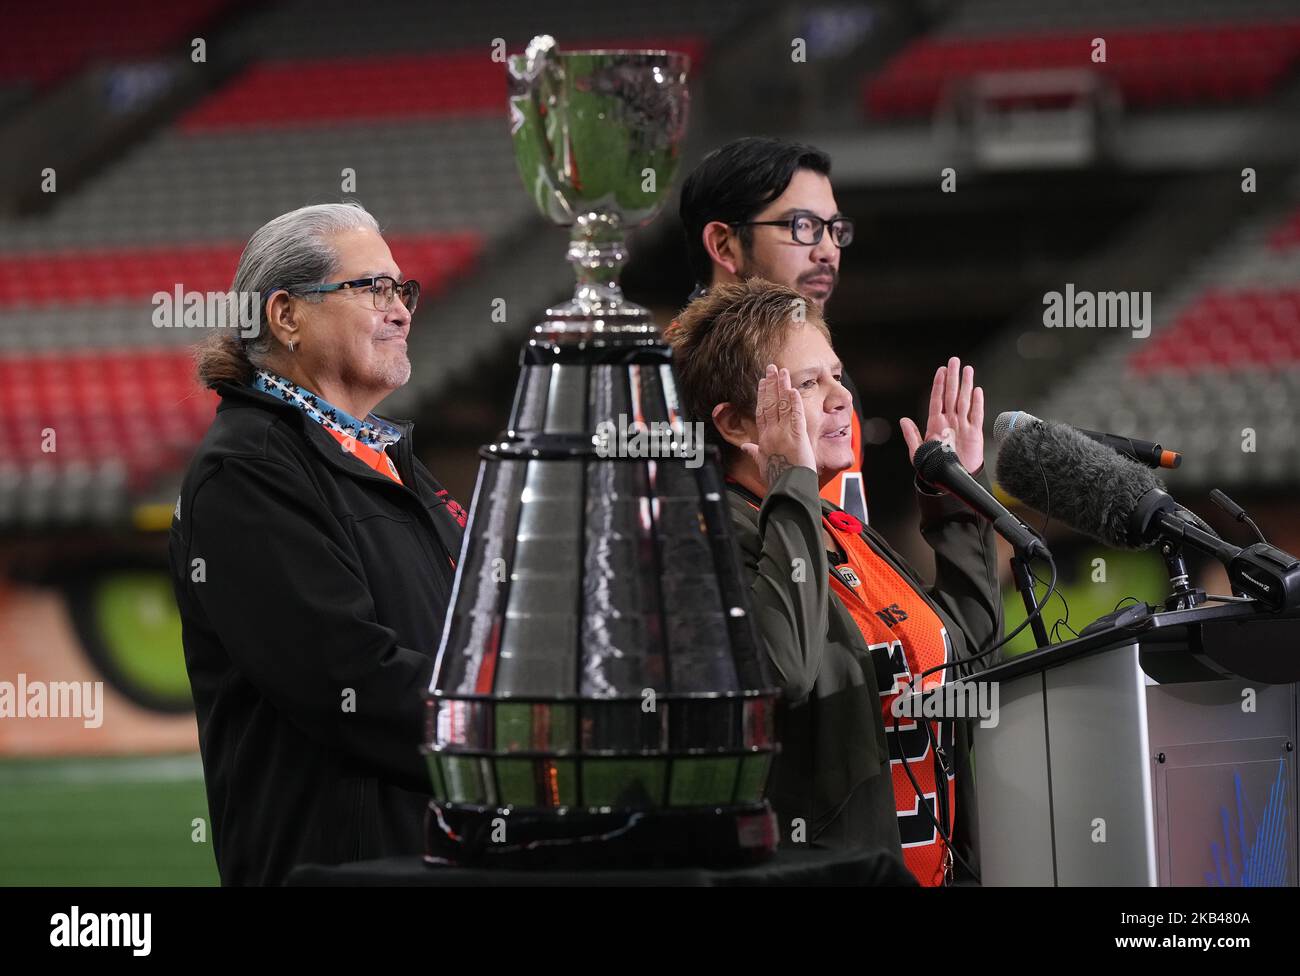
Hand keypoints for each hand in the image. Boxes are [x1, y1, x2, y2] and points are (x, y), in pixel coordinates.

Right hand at [741, 364, 817, 487]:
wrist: (786, 489)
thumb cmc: (776, 480)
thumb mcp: (761, 464)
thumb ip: (753, 452)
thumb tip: (745, 447)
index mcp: (763, 439)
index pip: (761, 411)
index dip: (762, 395)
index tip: (763, 382)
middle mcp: (772, 433)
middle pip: (770, 404)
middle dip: (771, 384)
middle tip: (771, 368)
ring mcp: (784, 434)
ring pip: (782, 406)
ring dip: (782, 388)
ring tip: (783, 372)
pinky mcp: (797, 438)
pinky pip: (796, 417)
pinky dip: (795, 403)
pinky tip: (793, 391)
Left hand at [900, 357, 984, 473]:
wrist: (950, 479)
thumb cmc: (933, 466)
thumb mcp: (918, 452)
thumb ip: (911, 436)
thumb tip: (903, 420)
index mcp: (935, 423)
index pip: (937, 399)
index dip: (938, 384)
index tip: (940, 370)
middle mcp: (949, 421)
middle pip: (951, 394)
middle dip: (953, 377)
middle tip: (954, 361)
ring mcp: (962, 425)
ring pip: (965, 400)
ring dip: (966, 384)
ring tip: (967, 369)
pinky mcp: (974, 433)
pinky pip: (976, 414)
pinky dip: (977, 403)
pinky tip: (977, 390)